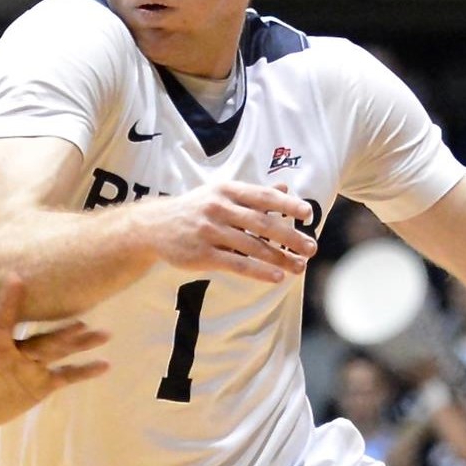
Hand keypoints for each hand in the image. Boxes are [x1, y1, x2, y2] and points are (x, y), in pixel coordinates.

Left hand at [0, 279, 108, 431]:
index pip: (3, 322)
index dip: (9, 302)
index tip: (16, 277)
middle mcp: (17, 353)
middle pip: (44, 340)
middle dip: (63, 332)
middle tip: (84, 321)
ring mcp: (31, 368)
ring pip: (60, 353)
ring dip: (81, 344)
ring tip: (105, 334)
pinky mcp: (40, 385)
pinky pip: (66, 376)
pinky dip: (84, 371)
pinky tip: (105, 365)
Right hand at [145, 182, 316, 283]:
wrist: (154, 226)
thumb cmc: (195, 208)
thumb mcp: (221, 194)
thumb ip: (254, 194)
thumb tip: (285, 188)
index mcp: (227, 190)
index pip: (263, 196)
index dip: (287, 204)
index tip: (308, 214)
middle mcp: (219, 208)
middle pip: (262, 223)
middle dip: (290, 237)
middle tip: (312, 247)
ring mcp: (210, 231)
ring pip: (252, 246)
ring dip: (279, 258)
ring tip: (299, 267)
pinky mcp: (203, 254)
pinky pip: (237, 264)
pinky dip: (259, 271)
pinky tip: (276, 277)